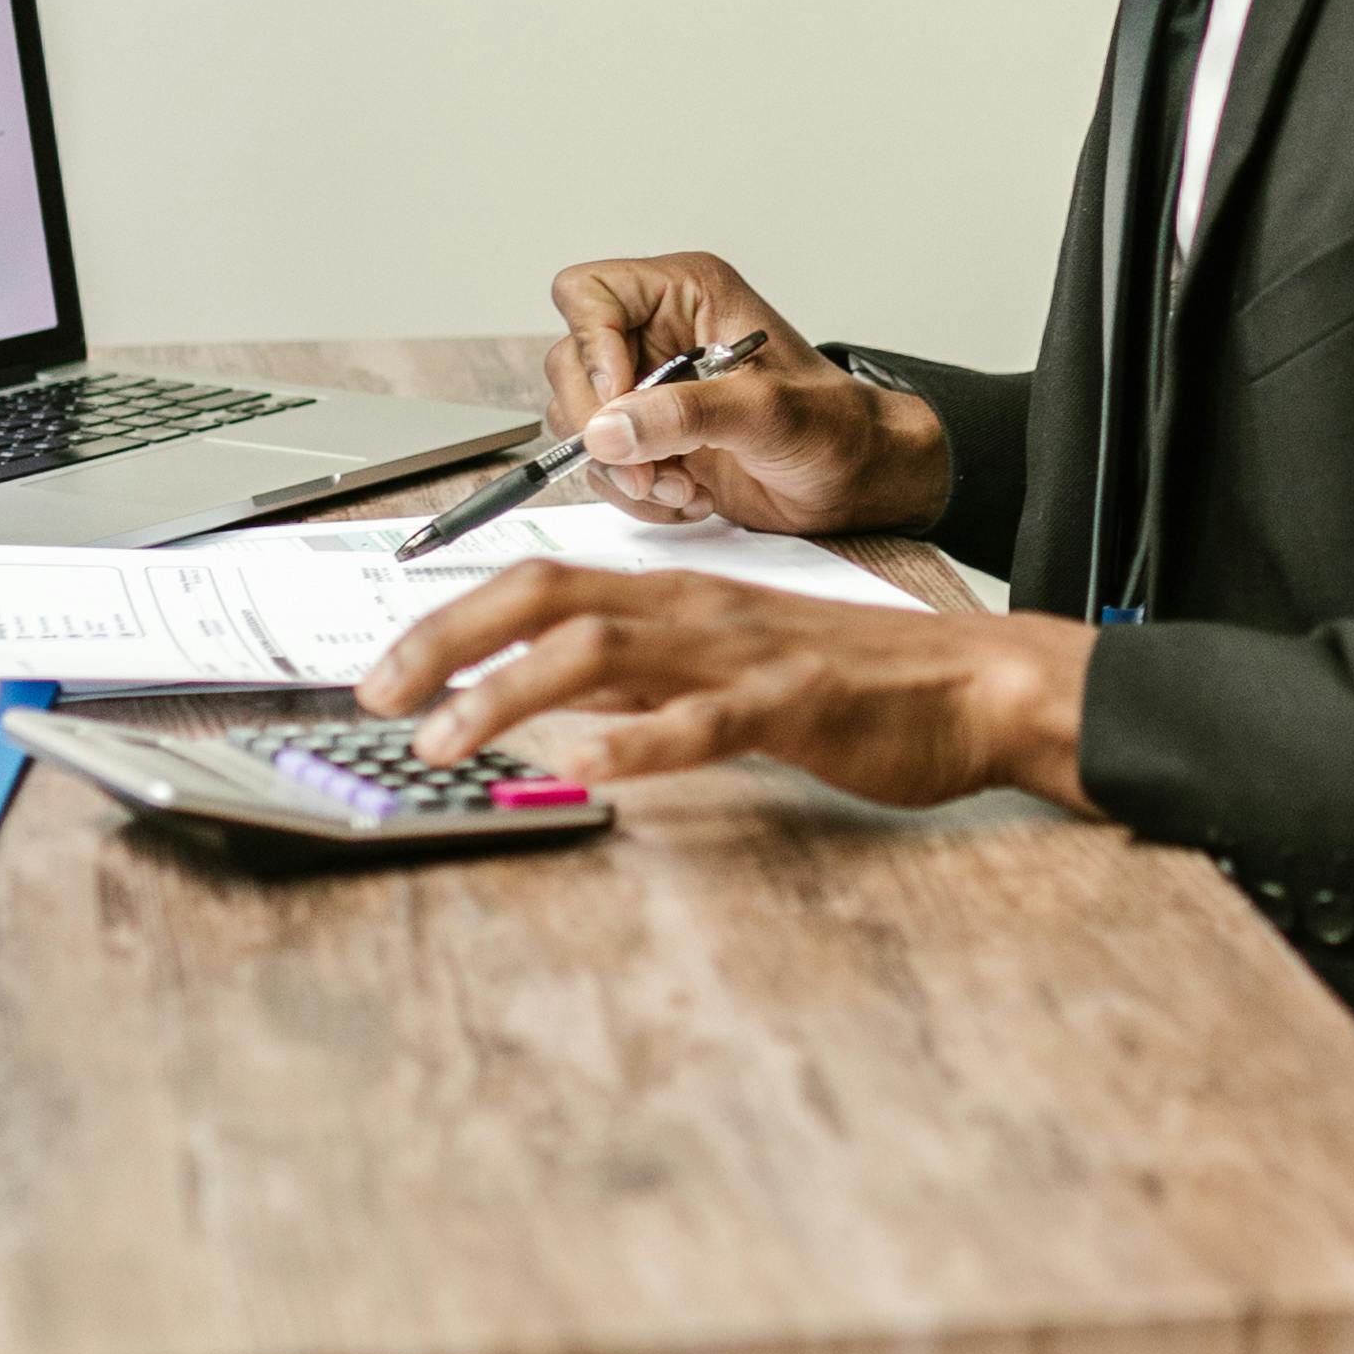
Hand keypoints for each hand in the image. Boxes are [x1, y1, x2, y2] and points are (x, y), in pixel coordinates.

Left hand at [361, 560, 1096, 815]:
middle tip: (376, 695)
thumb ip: (642, 675)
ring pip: (601, 655)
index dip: (449, 620)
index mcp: (674, 596)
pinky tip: (585, 768)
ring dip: (509, 694)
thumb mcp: (726, 666)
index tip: (385, 667)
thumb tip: (550, 696)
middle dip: (447, 643)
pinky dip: (636, 741)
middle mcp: (693, 608)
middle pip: (543, 599)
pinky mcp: (792, 706)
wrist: (977, 684)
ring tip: (446, 741)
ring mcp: (740, 653)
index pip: (538, 585)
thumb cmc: (855, 680)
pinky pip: (704, 721)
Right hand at [540, 252, 952, 538]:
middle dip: (603, 428)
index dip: (590, 348)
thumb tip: (606, 432)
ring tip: (684, 486)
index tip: (619, 403)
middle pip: (571, 365)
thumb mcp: (766, 413)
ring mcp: (648, 389)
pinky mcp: (648, 437)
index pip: (588, 294)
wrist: (856, 481)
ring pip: (582, 423)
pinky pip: (604, 465)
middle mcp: (657, 334)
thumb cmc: (835, 427)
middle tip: (646, 469)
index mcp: (685, 294)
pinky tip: (690, 497)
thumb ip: (684, 415)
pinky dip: (639, 494)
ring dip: (625, 470)